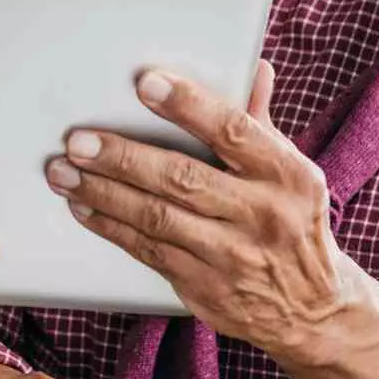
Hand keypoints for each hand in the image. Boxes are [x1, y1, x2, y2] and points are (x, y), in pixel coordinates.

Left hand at [51, 63, 360, 361]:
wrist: (315, 310)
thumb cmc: (292, 221)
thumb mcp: (292, 171)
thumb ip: (260, 122)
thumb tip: (254, 68)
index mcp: (286, 174)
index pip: (233, 130)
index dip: (187, 106)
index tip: (144, 83)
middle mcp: (262, 215)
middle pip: (181, 178)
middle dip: (122, 157)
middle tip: (78, 140)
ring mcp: (234, 256)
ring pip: (157, 219)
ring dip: (103, 193)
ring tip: (63, 172)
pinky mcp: (207, 289)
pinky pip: (149, 252)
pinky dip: (111, 227)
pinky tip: (84, 207)